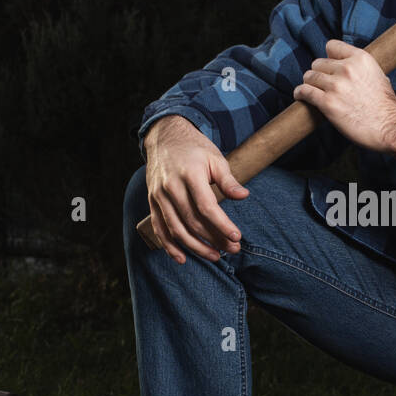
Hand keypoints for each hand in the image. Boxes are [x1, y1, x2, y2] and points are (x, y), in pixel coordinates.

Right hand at [143, 115, 249, 264]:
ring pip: (176, 229)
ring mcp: (159, 196)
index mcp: (189, 174)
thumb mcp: (215, 158)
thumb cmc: (194, 148)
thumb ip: (228, 179)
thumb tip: (243, 196)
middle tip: (233, 249)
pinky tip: (183, 258)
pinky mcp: (152, 202)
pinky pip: (159, 228)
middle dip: (214, 239)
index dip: (222, 224)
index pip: (206, 206)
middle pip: (193, 221)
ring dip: (196, 247)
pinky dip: (169, 246)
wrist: (164, 137)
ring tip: (215, 256)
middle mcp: (171, 187)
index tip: (237, 237)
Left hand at [292, 39, 395, 152]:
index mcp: (360, 59)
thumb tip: (347, 65)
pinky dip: (300, 93)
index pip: (331, 46)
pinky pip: (304, 91)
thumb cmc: (385, 106)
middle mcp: (347, 68)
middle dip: (319, 73)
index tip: (329, 67)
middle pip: (318, 62)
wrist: (389, 127)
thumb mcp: (378, 75)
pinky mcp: (328, 103)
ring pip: (309, 76)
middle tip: (322, 84)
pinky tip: (301, 96)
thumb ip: (360, 67)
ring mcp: (336, 85)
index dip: (329, 57)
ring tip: (311, 90)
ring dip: (309, 84)